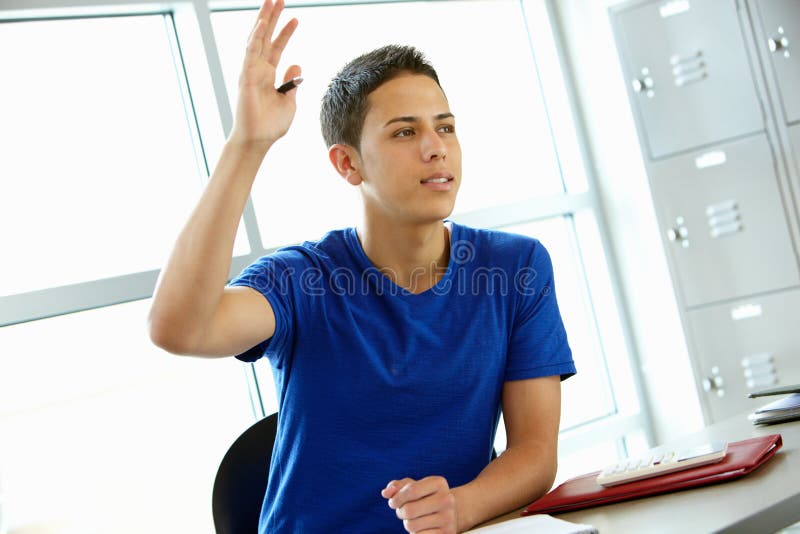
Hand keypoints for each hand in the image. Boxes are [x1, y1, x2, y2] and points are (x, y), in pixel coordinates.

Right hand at [229, 0, 300, 149]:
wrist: (259, 140)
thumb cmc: (271, 125)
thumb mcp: (289, 101)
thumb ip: (292, 82)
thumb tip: (297, 65)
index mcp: (269, 75)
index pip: (277, 47)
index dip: (286, 33)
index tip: (296, 19)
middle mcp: (258, 69)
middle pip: (266, 37)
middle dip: (273, 18)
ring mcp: (251, 71)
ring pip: (257, 39)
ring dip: (265, 19)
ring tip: (272, 1)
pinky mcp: (246, 76)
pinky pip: (251, 52)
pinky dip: (257, 36)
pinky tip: (264, 22)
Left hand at [382, 476, 457, 533]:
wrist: (449, 514)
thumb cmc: (424, 498)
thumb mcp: (413, 487)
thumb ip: (396, 486)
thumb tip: (386, 493)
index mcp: (439, 483)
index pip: (411, 490)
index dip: (397, 498)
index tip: (393, 502)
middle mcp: (447, 499)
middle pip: (409, 510)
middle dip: (400, 512)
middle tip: (404, 512)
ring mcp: (448, 518)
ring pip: (411, 525)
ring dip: (407, 524)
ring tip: (415, 519)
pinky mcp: (447, 533)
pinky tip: (423, 529)